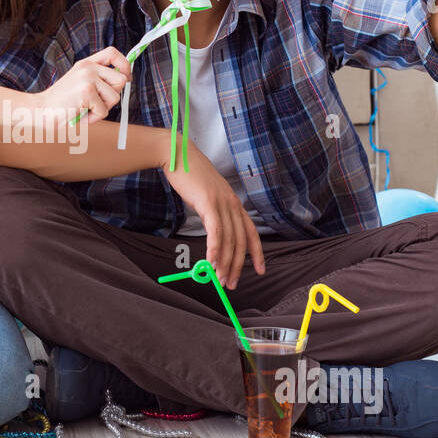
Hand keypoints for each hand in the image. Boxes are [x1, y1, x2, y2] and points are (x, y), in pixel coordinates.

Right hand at [31, 47, 131, 127]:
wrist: (41, 110)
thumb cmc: (61, 102)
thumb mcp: (79, 83)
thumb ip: (98, 79)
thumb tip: (124, 80)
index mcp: (86, 63)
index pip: (113, 53)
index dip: (125, 65)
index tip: (126, 77)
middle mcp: (88, 68)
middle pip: (121, 80)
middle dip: (113, 96)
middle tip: (96, 102)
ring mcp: (87, 78)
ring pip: (114, 97)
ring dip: (102, 109)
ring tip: (85, 109)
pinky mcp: (86, 92)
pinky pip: (104, 110)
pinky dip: (94, 118)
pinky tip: (80, 114)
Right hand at [163, 150, 265, 288]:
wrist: (177, 154)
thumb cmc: (189, 175)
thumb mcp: (206, 195)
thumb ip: (212, 212)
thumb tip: (212, 234)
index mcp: (234, 202)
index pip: (251, 232)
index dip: (257, 253)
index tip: (260, 269)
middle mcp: (232, 203)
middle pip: (240, 241)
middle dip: (237, 265)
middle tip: (231, 283)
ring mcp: (222, 203)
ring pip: (228, 240)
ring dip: (225, 263)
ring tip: (220, 279)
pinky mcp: (208, 203)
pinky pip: (215, 232)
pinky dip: (215, 250)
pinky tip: (212, 263)